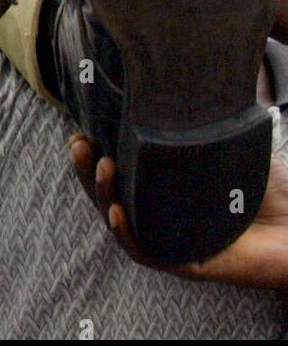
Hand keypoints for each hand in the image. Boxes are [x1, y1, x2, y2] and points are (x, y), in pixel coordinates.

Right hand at [71, 133, 287, 289]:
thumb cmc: (276, 194)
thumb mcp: (236, 150)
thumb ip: (212, 124)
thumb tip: (197, 81)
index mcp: (166, 192)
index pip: (123, 171)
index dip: (96, 153)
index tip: (83, 128)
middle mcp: (162, 216)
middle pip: (110, 194)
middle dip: (86, 170)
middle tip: (78, 144)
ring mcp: (170, 240)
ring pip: (120, 221)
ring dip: (103, 194)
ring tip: (101, 167)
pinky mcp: (186, 263)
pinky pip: (145, 251)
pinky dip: (126, 232)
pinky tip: (116, 211)